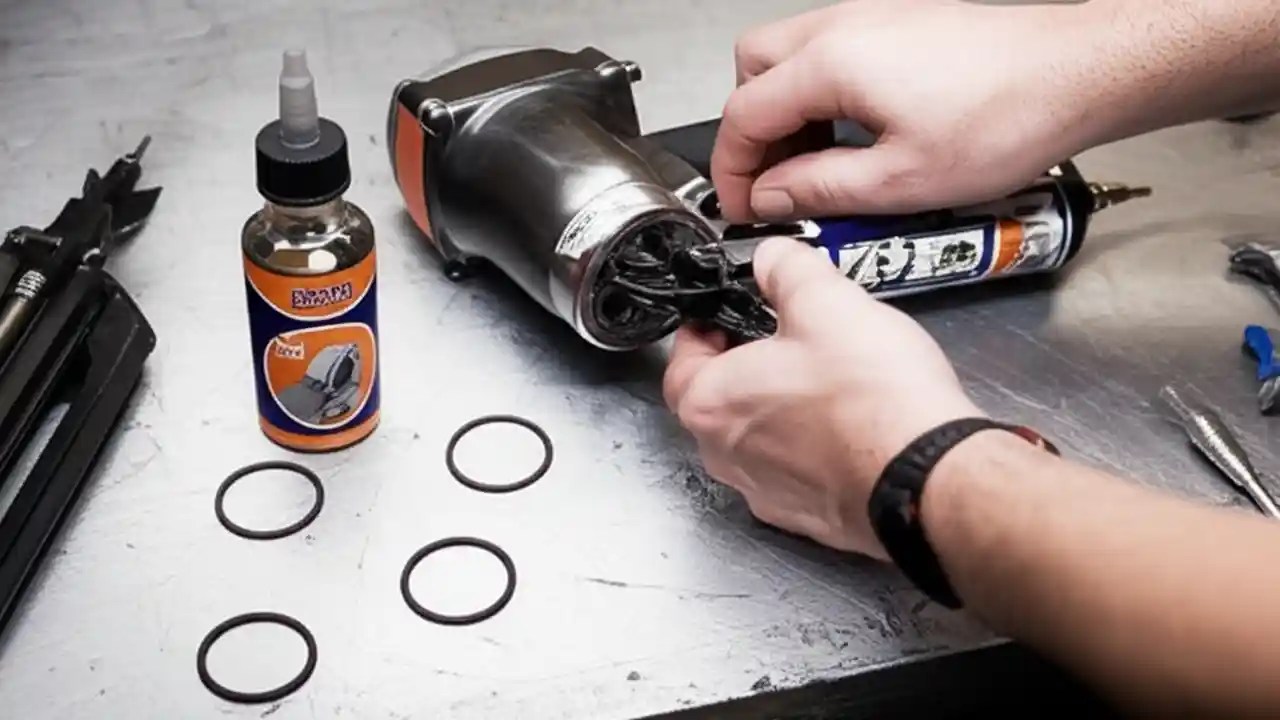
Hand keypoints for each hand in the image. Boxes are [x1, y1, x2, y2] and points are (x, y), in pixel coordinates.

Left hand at [662, 237, 980, 556]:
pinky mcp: (806, 515)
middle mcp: (725, 455)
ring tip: (825, 377)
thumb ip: (786, 267)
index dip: (704, 328)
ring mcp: (764, 491)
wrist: (927, 478)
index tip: (726, 314)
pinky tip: (850, 423)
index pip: (682, 359)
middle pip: (718, 400)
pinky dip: (813, 446)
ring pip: (756, 438)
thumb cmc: (870, 397)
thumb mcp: (825, 300)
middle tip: (784, 339)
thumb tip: (773, 257)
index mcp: (710, 403)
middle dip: (746, 366)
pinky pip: (796, 471)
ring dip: (780, 408)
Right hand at [713, 0, 1101, 221]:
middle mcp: (842, 26)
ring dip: (784, 111)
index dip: (733, 170)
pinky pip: (829, 51)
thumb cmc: (1007, 117)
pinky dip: (820, 94)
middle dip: (750, 129)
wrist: (1079, 72)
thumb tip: (770, 199)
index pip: (742, 115)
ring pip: (788, 56)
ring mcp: (870, 17)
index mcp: (831, 63)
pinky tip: (852, 136)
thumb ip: (818, 190)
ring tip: (814, 166)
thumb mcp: (900, 181)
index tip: (742, 208)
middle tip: (772, 181)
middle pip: (751, 70)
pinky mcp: (898, 21)